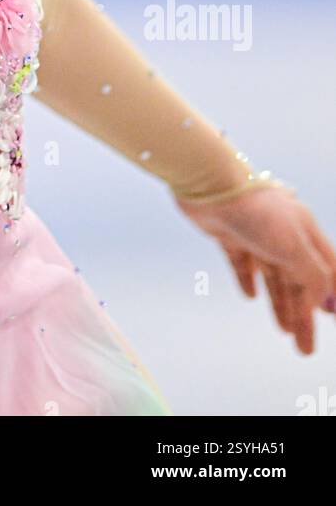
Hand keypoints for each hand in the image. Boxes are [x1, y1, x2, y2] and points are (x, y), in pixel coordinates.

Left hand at [175, 185, 335, 354]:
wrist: (210, 185)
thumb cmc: (256, 211)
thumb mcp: (294, 247)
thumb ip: (313, 275)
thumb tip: (324, 300)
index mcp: (304, 232)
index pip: (326, 269)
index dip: (331, 295)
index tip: (333, 318)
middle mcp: (282, 233)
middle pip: (298, 281)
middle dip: (303, 314)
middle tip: (305, 347)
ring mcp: (255, 234)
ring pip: (272, 276)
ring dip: (280, 303)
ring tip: (284, 331)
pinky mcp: (229, 234)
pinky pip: (242, 262)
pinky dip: (248, 279)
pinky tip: (250, 295)